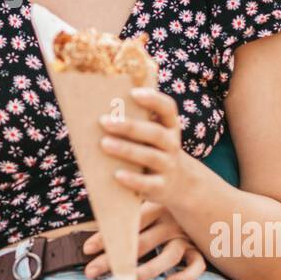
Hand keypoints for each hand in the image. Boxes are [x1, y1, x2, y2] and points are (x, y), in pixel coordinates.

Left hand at [81, 201, 207, 279]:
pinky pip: (196, 265)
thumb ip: (131, 209)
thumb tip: (100, 214)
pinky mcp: (200, 250)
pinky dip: (186, 276)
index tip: (86, 249)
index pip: (128, 224)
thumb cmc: (168, 205)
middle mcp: (171, 222)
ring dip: (148, 270)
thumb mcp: (151, 200)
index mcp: (156, 206)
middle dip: (115, 260)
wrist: (208, 200)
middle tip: (91, 272)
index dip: (107, 237)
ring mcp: (187, 237)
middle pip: (141, 243)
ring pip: (168, 256)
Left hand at [97, 87, 197, 205]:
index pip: (168, 108)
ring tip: (104, 143)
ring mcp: (168, 166)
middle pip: (155, 133)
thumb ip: (137, 122)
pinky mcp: (161, 187)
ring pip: (150, 157)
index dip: (153, 99)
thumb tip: (100, 112)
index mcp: (170, 126)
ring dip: (126, 149)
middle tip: (103, 121)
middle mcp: (172, 145)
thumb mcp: (153, 135)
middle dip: (129, 126)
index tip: (132, 93)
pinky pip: (148, 184)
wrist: (180, 184)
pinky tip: (117, 174)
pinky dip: (133, 179)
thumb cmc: (155, 150)